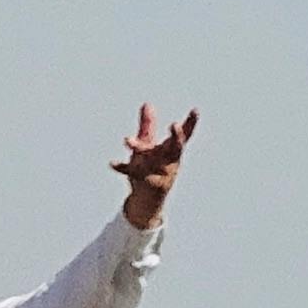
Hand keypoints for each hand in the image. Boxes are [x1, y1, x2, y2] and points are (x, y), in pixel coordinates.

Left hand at [113, 108, 197, 229]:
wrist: (149, 203)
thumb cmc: (152, 170)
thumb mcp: (150, 147)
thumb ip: (148, 126)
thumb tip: (147, 104)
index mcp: (172, 153)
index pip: (184, 137)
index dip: (191, 123)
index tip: (195, 110)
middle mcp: (167, 162)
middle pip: (174, 149)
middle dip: (176, 137)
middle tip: (174, 125)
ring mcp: (156, 173)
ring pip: (149, 158)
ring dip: (139, 149)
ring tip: (127, 140)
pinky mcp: (142, 181)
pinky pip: (131, 172)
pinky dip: (121, 167)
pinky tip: (111, 163)